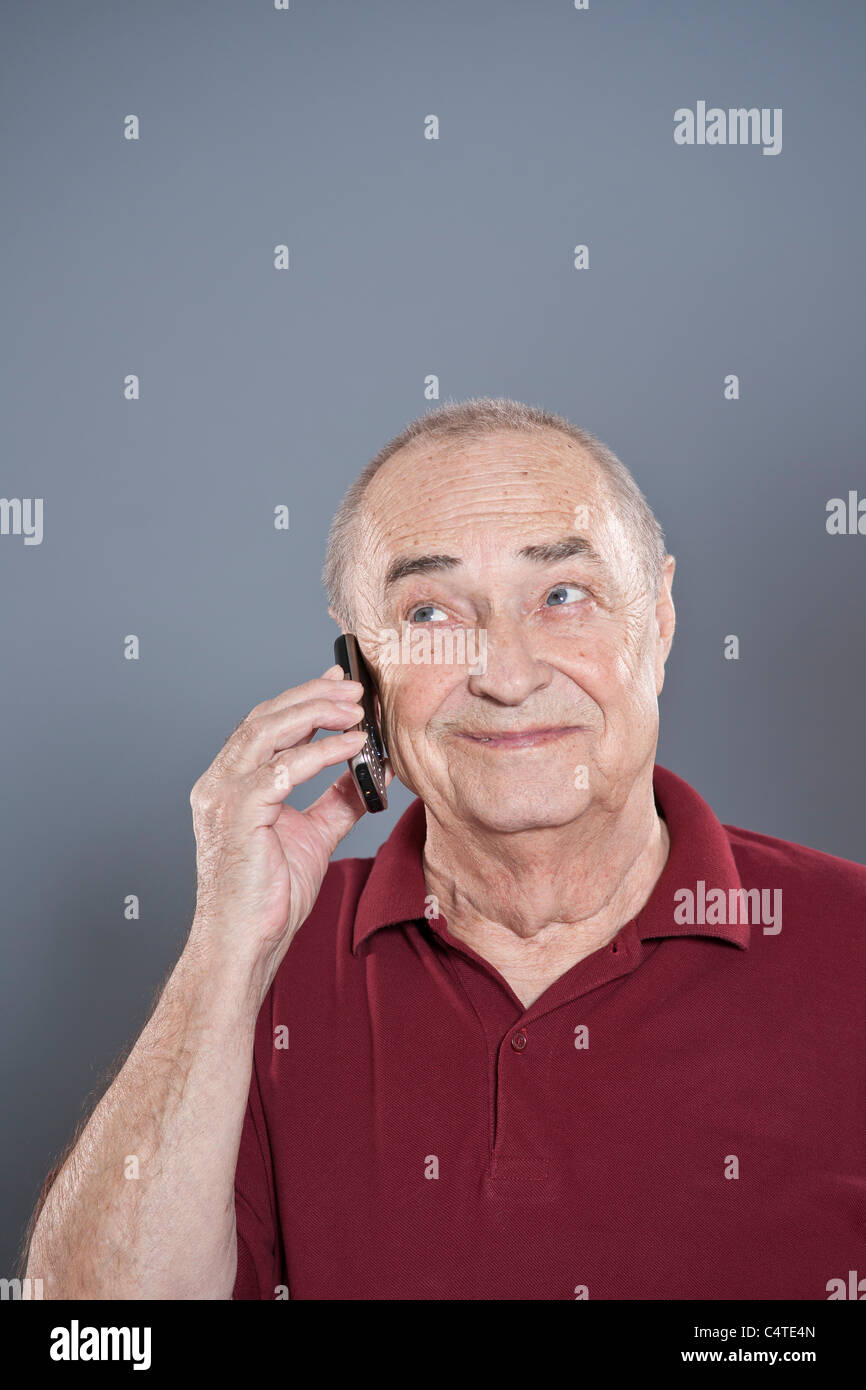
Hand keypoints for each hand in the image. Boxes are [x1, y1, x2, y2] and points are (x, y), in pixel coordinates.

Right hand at [188, 664, 392, 989]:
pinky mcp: (235, 813)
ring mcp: (222, 795)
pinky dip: (321, 752)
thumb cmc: (269, 898)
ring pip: (267, 731)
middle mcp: (218, 782)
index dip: (304, 697)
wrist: (246, 944)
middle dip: (314, 696)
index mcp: (231, 784)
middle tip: (357, 690)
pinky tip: (352, 747)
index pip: (265, 724)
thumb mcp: (314, 835)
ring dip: (317, 713)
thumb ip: (337, 801)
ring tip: (357, 709)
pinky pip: (283, 769)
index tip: (341, 682)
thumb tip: (370, 772)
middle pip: (265, 717)